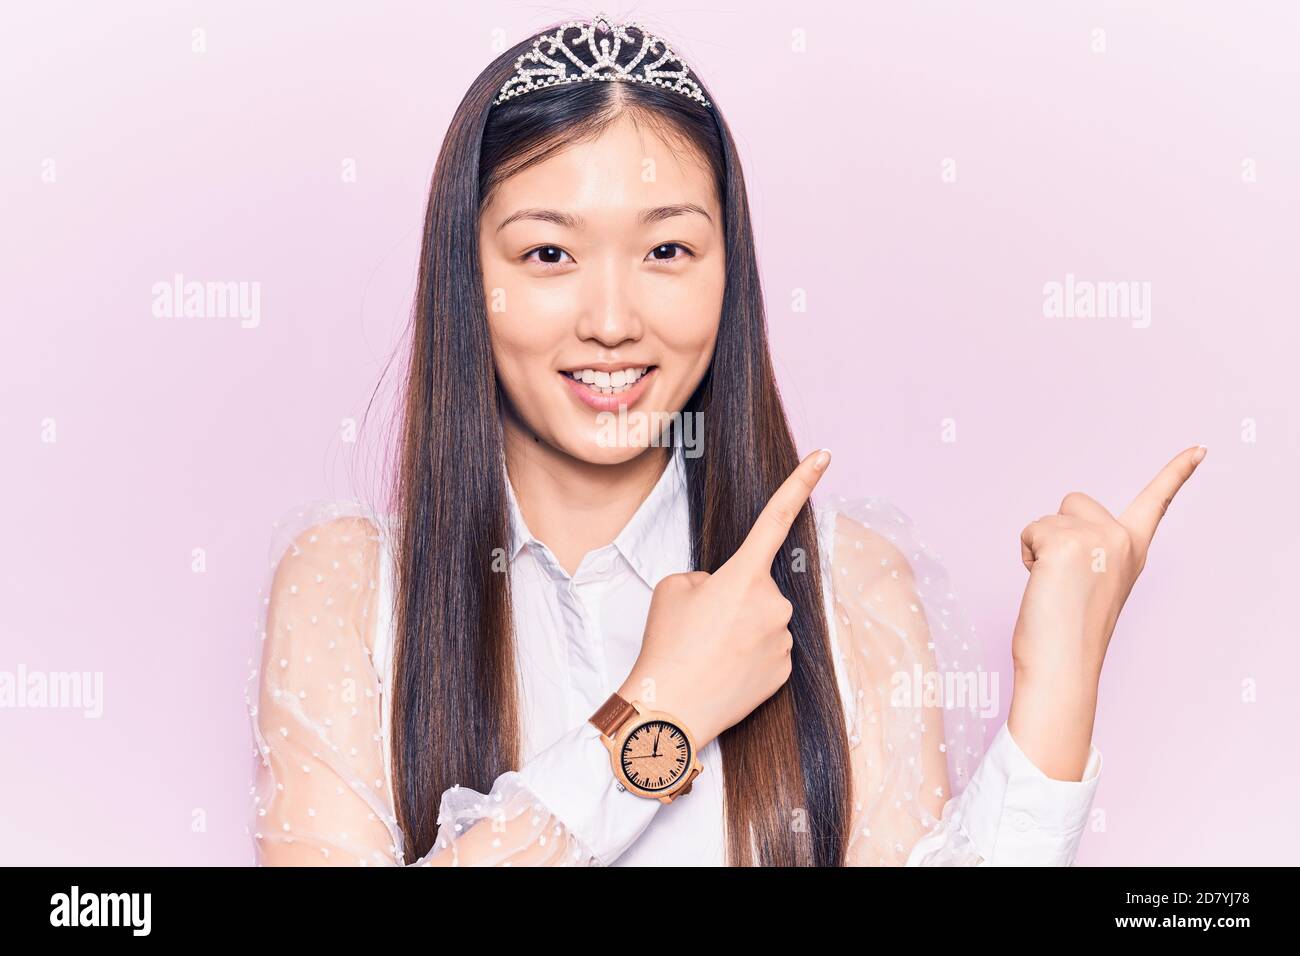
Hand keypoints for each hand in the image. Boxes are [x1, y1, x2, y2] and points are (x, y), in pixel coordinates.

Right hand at [618, 448, 831, 749]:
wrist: (670, 711)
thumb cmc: (667, 646)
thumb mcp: (672, 589)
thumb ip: (706, 577)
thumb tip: (726, 590)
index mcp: (744, 575)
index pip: (777, 517)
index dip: (801, 482)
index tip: (825, 456)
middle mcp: (774, 604)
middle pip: (756, 586)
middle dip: (733, 597)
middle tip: (700, 626)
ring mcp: (783, 640)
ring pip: (762, 620)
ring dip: (739, 629)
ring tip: (707, 652)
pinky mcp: (785, 672)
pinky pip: (768, 649)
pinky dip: (748, 656)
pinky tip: (724, 671)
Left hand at [1008, 444, 1205, 777]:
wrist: (1063, 666)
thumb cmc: (1067, 634)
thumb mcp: (1089, 583)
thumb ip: (1091, 553)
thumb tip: (1063, 548)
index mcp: (1134, 551)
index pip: (1156, 502)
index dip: (1176, 473)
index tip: (1199, 449)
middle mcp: (1123, 541)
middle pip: (1074, 502)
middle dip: (1058, 532)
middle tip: (1064, 581)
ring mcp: (1097, 539)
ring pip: (1049, 517)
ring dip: (1040, 545)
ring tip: (1052, 585)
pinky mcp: (1067, 543)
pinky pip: (1031, 531)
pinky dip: (1026, 554)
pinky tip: (1041, 584)